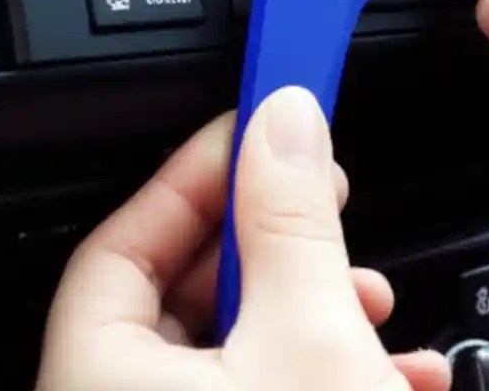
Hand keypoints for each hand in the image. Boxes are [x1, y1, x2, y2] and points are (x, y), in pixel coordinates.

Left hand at [36, 87, 450, 390]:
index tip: (260, 134)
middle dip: (278, 247)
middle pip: (186, 290)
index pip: (122, 242)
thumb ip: (293, 219)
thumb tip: (286, 123)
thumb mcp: (309, 331)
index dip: (198, 175)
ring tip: (374, 303)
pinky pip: (265, 389)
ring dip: (317, 309)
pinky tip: (390, 368)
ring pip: (238, 344)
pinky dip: (323, 366)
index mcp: (98, 379)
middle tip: (326, 202)